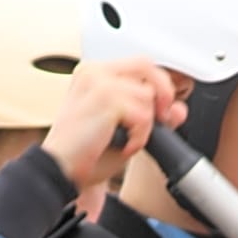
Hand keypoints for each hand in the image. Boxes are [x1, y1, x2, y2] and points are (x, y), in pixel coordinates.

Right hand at [40, 56, 184, 215]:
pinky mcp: (106, 98)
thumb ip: (152, 116)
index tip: (161, 111)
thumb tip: (179, 109)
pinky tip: (122, 147)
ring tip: (125, 142)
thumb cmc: (82, 155)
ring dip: (145, 126)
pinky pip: (143, 115)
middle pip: (147, 66)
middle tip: (159, 120)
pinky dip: (140, 137)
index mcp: (93, 74)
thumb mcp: (124, 131)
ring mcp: (98, 82)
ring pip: (148, 96)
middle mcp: (94, 72)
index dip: (156, 86)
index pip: (138, 65)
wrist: (58, 172)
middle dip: (162, 93)